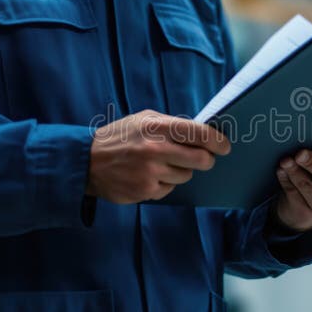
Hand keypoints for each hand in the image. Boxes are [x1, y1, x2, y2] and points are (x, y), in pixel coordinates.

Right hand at [87, 109, 230, 203]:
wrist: (86, 161)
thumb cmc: (119, 137)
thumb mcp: (143, 119)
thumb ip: (172, 124)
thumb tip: (202, 133)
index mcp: (157, 126)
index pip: (200, 134)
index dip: (218, 141)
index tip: (225, 146)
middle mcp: (156, 149)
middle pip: (201, 160)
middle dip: (206, 160)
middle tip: (203, 159)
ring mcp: (151, 172)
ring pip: (186, 176)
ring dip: (180, 171)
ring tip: (162, 164)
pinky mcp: (145, 191)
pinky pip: (170, 189)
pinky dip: (164, 183)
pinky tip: (149, 176)